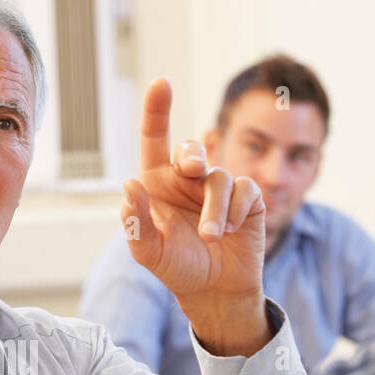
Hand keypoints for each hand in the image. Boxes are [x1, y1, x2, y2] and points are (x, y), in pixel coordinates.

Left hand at [123, 77, 271, 355]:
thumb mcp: (148, 251)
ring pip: (218, 177)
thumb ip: (135, 221)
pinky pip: (243, 190)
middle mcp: (187, 180)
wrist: (215, 292)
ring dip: (213, 209)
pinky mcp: (246, 199)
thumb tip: (129, 185)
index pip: (154, 140)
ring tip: (210, 237)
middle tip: (191, 169)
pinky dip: (234, 212)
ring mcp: (217, 187)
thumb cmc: (177, 269)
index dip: (157, 110)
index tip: (160, 83)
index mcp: (158, 184)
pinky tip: (229, 232)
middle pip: (190, 149)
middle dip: (191, 154)